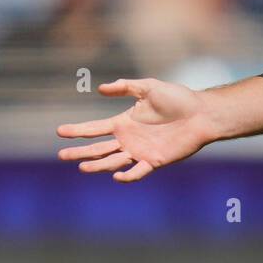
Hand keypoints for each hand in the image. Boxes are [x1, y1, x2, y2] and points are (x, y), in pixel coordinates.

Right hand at [57, 78, 214, 182]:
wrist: (201, 113)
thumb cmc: (178, 99)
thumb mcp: (149, 87)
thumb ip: (126, 86)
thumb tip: (100, 88)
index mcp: (124, 122)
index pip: (95, 129)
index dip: (78, 130)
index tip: (60, 131)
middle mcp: (128, 139)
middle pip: (98, 149)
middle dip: (80, 152)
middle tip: (62, 154)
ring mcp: (140, 151)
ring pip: (113, 161)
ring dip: (98, 165)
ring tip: (82, 166)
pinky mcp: (154, 161)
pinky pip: (137, 172)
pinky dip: (127, 175)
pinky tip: (117, 175)